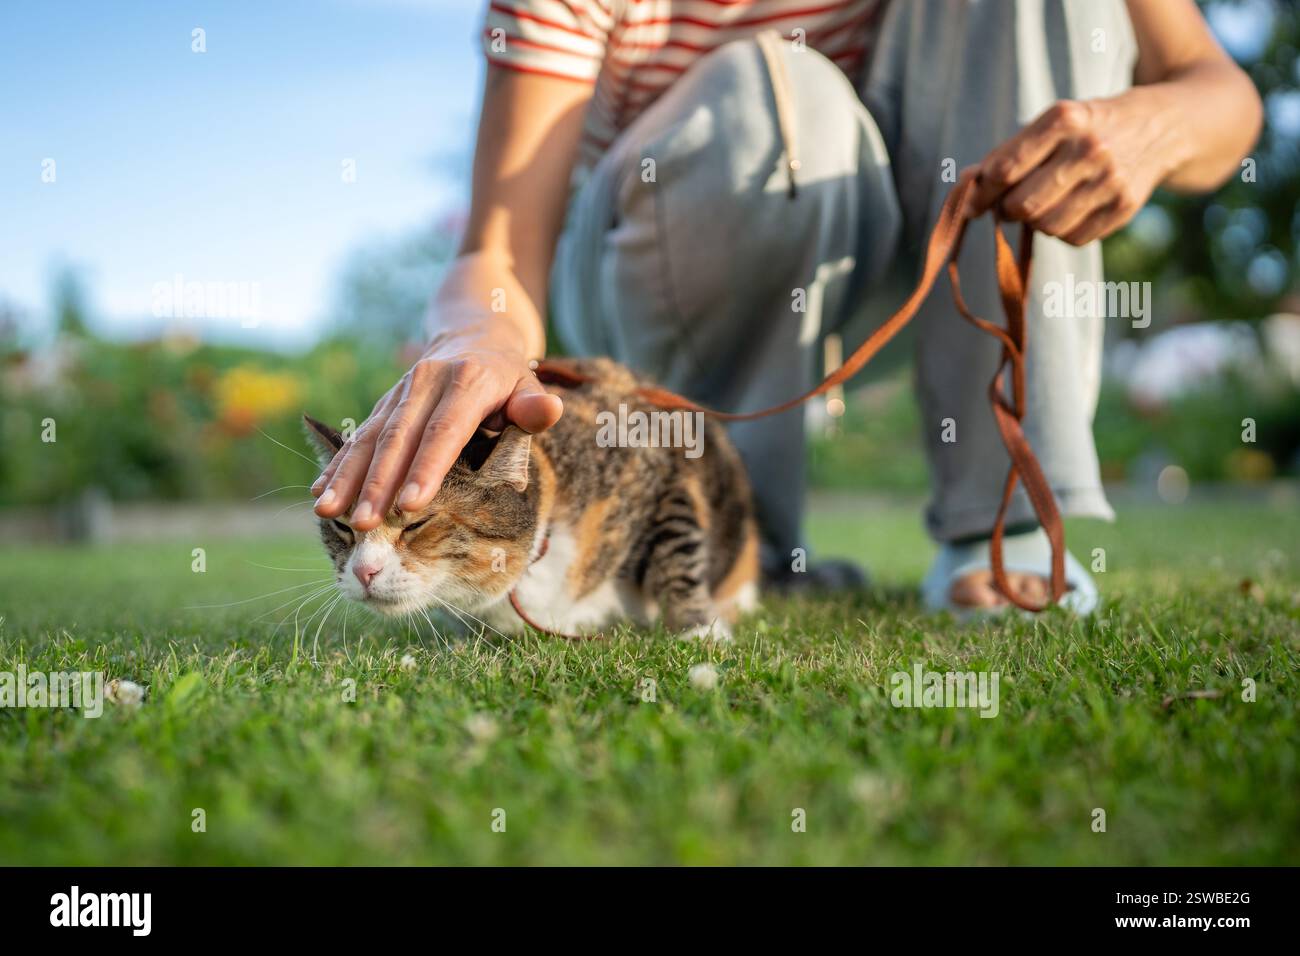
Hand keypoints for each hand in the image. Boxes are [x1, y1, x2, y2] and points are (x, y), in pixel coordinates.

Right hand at [311, 328, 563, 530]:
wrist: (473, 336)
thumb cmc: (508, 379)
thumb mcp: (528, 386)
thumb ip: (533, 406)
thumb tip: (549, 411)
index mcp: (468, 381)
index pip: (446, 430)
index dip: (427, 467)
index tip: (411, 504)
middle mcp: (428, 382)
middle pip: (400, 437)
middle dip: (380, 483)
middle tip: (367, 525)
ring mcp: (402, 391)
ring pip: (371, 436)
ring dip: (349, 477)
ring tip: (330, 512)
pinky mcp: (385, 403)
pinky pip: (358, 435)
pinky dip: (339, 465)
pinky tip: (321, 492)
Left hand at [967, 96, 1170, 245]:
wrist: (1164, 124)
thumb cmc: (1090, 126)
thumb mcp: (1054, 123)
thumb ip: (1008, 154)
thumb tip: (966, 187)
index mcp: (1064, 119)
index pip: (1004, 170)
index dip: (981, 193)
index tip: (973, 202)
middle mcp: (1089, 148)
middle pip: (1022, 206)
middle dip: (1009, 210)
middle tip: (1012, 203)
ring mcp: (1110, 180)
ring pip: (1045, 227)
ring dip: (1036, 221)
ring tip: (1046, 201)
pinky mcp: (1124, 207)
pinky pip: (1072, 239)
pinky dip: (1063, 231)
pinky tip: (1072, 208)